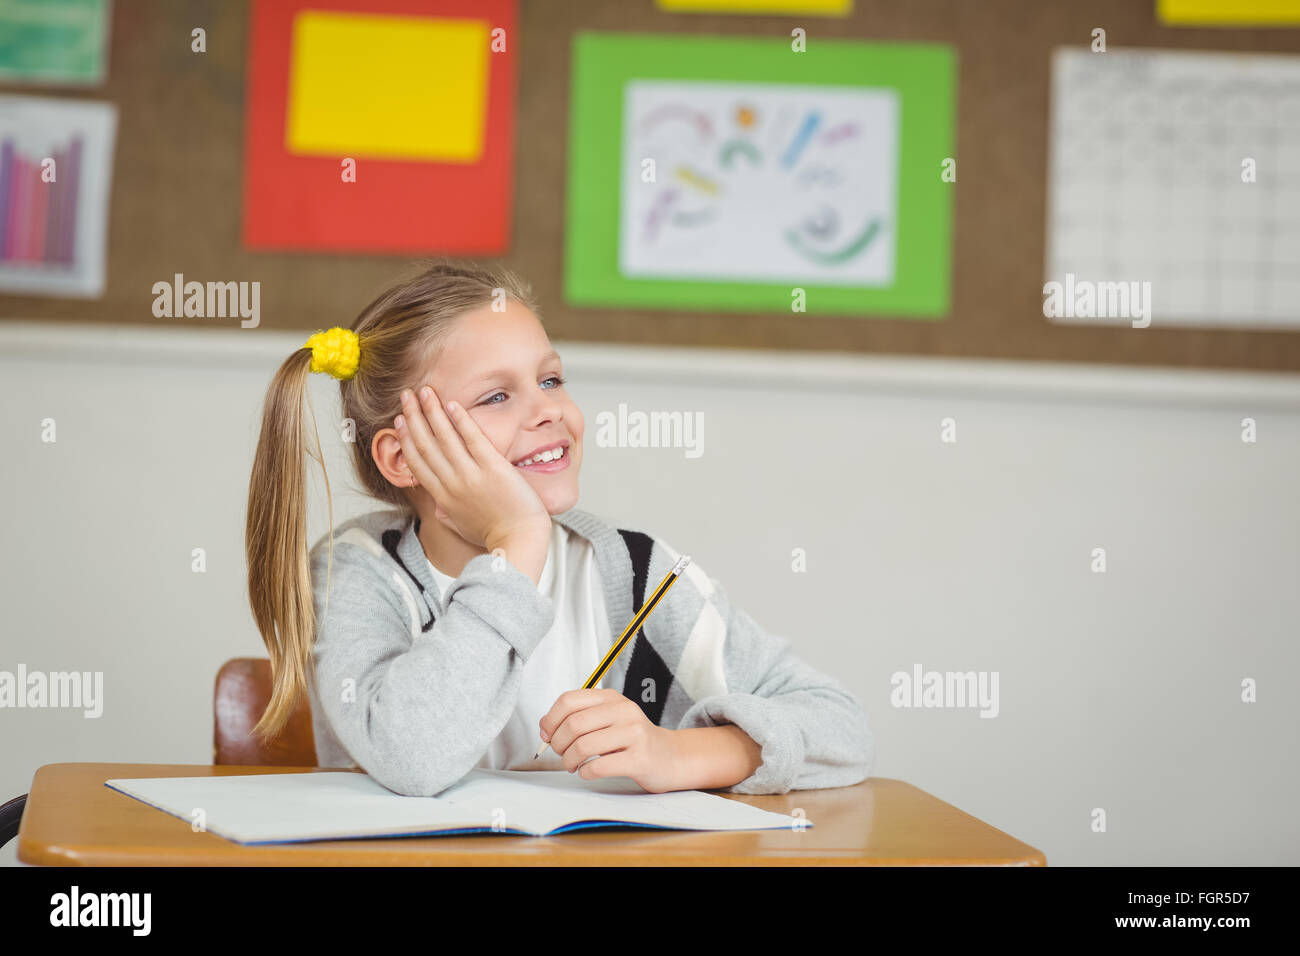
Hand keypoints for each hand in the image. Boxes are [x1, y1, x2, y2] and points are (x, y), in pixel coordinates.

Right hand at [394, 385, 549, 548]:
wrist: (519, 541)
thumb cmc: (496, 536)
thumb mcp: (463, 527)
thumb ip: (448, 514)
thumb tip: (438, 509)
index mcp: (443, 498)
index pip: (417, 463)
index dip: (406, 439)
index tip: (399, 422)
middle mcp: (452, 484)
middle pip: (425, 445)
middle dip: (413, 418)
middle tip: (406, 396)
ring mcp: (471, 476)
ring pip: (444, 438)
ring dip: (431, 411)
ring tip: (423, 391)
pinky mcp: (493, 469)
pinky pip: (472, 439)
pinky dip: (461, 420)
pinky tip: (452, 404)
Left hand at [539, 689, 682, 792]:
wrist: (669, 756)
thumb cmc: (632, 739)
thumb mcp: (609, 718)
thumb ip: (579, 718)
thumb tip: (545, 728)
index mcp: (612, 698)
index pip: (569, 700)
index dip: (551, 719)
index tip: (547, 735)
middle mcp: (624, 711)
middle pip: (573, 724)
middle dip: (558, 744)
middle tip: (561, 754)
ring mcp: (634, 734)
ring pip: (583, 746)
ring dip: (569, 760)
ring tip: (573, 765)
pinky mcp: (639, 759)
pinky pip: (599, 767)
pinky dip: (585, 772)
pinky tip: (587, 772)